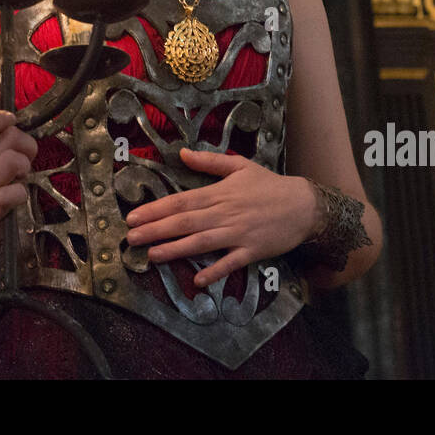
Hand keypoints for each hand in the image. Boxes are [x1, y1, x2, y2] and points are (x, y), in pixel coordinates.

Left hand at [125, 149, 319, 287]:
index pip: (181, 201)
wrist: (303, 205)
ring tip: (152, 255)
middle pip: (185, 223)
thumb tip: (182, 154)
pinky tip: (198, 280)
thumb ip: (209, 161)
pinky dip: (215, 271)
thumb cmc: (269, 185)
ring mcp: (238, 234)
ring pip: (201, 243)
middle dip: (156, 230)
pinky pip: (230, 263)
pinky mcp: (251, 252)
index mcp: (219, 192)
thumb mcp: (240, 165)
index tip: (134, 216)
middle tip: (131, 238)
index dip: (156, 209)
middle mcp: (225, 213)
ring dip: (175, 250)